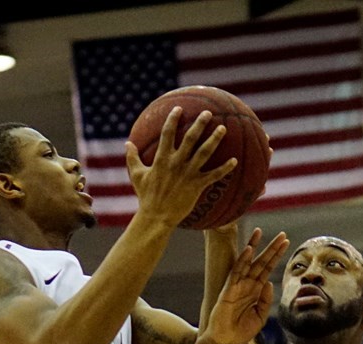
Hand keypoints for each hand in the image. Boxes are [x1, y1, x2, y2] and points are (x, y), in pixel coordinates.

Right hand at [125, 109, 236, 228]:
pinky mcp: (197, 186)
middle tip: (208, 113)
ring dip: (214, 139)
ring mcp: (188, 174)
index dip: (173, 119)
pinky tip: (235, 161)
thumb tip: (127, 144)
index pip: (167, 133)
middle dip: (199, 124)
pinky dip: (225, 168)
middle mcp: (176, 163)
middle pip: (190, 138)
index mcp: (162, 158)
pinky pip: (214, 175)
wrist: (156, 217)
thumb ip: (132, 158)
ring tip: (223, 128)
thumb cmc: (146, 196)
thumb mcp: (136, 175)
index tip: (179, 108)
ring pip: (204, 153)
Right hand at [206, 228, 289, 343]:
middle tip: (282, 234)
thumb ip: (266, 300)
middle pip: (261, 262)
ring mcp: (237, 285)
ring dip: (254, 247)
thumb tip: (269, 283)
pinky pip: (236, 272)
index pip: (268, 268)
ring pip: (248, 262)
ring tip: (260, 232)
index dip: (276, 256)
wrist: (227, 341)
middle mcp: (247, 284)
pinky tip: (249, 250)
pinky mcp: (229, 290)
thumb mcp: (261, 315)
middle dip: (271, 248)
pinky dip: (242, 260)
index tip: (286, 243)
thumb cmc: (242, 330)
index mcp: (256, 290)